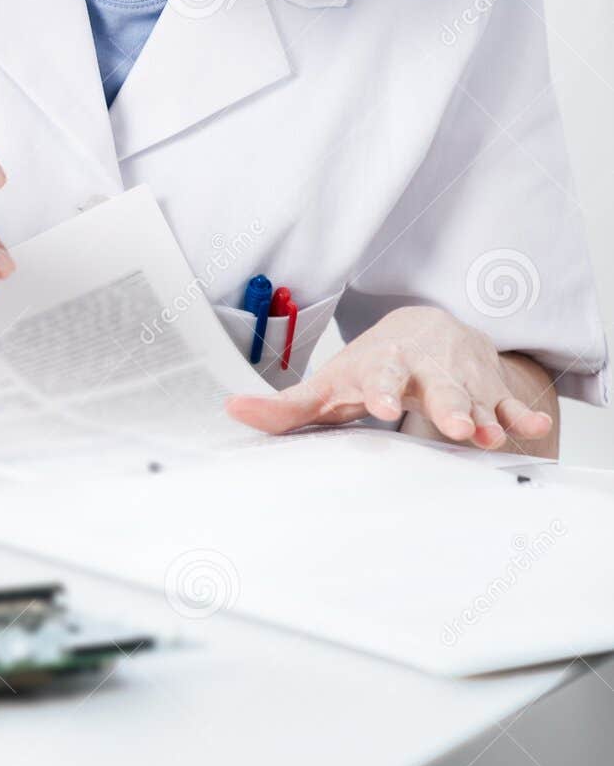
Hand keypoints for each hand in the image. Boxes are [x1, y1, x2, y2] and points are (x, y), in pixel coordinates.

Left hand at [226, 305, 553, 451]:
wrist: (427, 328)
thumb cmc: (370, 367)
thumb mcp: (331, 384)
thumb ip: (285, 406)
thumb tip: (230, 412)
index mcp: (383, 366)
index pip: (380, 375)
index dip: (381, 389)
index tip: (380, 404)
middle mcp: (425, 369)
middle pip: (438, 386)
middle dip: (447, 404)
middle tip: (454, 427)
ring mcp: (461, 379)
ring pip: (476, 397)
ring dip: (483, 414)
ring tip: (487, 436)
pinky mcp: (490, 390)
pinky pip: (510, 404)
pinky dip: (522, 415)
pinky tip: (535, 427)